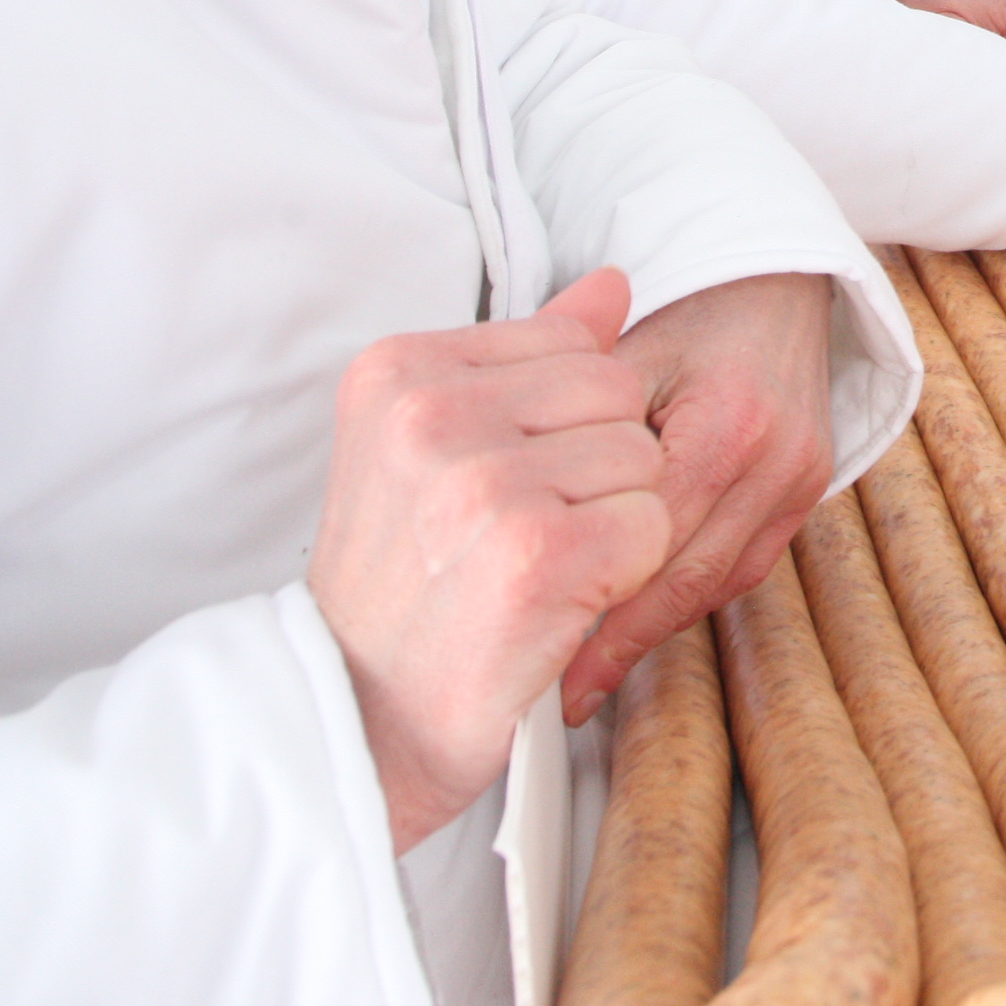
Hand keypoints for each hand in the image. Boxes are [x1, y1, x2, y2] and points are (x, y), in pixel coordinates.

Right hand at [308, 265, 673, 852]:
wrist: (354, 720)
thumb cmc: (402, 588)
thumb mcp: (431, 449)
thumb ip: (524, 359)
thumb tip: (613, 286)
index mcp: (398, 371)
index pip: (572, 343)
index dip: (567, 425)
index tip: (504, 486)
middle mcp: (431, 415)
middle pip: (618, 395)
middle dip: (599, 471)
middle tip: (525, 540)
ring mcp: (482, 484)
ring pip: (643, 461)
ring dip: (612, 528)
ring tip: (534, 575)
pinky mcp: (536, 557)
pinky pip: (650, 527)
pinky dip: (622, 578)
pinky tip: (557, 607)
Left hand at [552, 273, 835, 722]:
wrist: (776, 273)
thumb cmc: (689, 304)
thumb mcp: (623, 349)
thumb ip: (575, 423)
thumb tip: (514, 523)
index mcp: (725, 421)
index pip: (649, 537)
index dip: (596, 601)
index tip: (542, 650)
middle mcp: (774, 458)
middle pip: (686, 576)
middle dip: (620, 642)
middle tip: (557, 692)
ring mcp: (800, 478)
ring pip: (719, 582)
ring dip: (655, 627)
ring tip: (589, 673)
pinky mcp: (808, 487)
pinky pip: (745, 564)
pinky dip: (690, 595)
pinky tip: (642, 619)